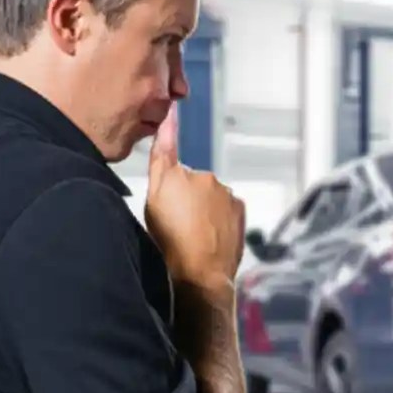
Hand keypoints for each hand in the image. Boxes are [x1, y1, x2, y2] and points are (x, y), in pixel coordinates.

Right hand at [145, 106, 245, 291]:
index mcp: (181, 174)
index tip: (170, 132)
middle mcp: (206, 178)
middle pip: (191, 182)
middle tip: (177, 222)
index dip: (168, 150)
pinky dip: (219, 219)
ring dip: (203, 209)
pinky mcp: (239, 210)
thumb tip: (169, 120)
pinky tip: (209, 236)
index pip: (171, 156)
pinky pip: (226, 209)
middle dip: (185, 196)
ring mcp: (226, 195)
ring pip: (210, 197)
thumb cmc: (171, 240)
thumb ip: (162, 158)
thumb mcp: (153, 199)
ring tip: (193, 233)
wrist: (202, 273)